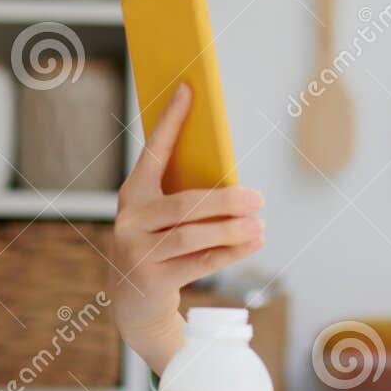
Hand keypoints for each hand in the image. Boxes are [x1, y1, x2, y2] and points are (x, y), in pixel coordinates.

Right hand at [109, 83, 264, 373]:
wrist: (134, 301)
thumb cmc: (159, 245)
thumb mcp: (162, 218)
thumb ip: (187, 198)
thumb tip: (233, 182)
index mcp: (133, 193)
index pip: (153, 150)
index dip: (170, 120)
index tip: (188, 89)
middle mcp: (131, 219)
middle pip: (186, 204)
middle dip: (226, 200)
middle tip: (258, 197)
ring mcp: (138, 251)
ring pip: (194, 236)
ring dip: (232, 229)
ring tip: (259, 224)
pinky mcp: (152, 279)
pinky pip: (200, 262)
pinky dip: (231, 252)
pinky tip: (254, 242)